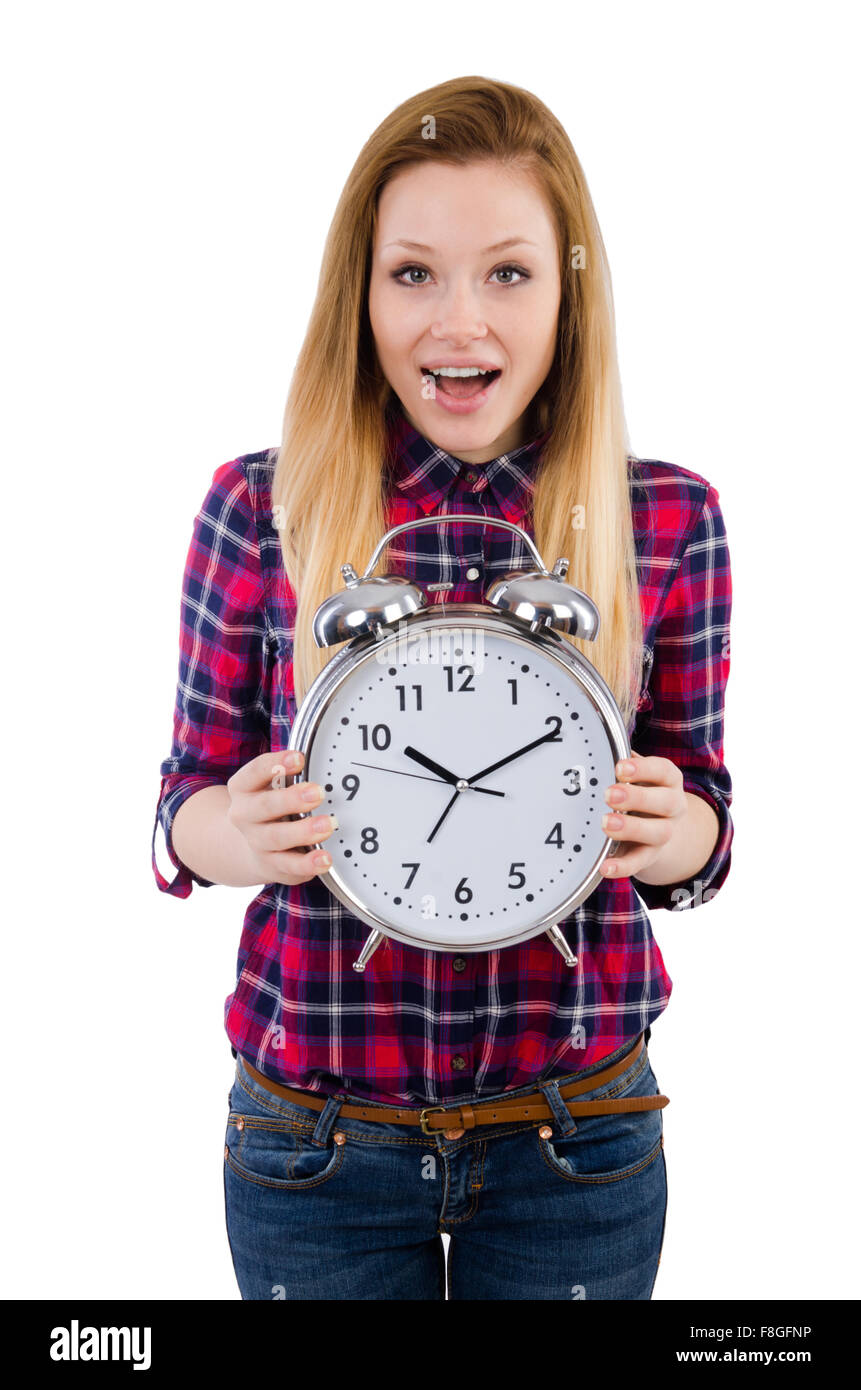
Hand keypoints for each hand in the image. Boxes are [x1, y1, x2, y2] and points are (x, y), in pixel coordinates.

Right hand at [225, 750, 336, 884]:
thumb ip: (290, 777)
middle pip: (264, 806)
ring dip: (303, 831)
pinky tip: (325, 858)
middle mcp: (244, 815)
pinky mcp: (272, 865)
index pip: (255, 772)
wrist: (251, 847)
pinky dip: (308, 863)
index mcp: (243, 788)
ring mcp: (257, 842)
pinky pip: (289, 866)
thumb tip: (324, 767)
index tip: (299, 758)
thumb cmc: (272, 806)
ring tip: (327, 825)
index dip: (276, 764)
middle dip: (291, 799)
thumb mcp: (272, 786)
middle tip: (318, 793)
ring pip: (276, 838)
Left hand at [599, 751, 686, 878]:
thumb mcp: (633, 775)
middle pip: (666, 801)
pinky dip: (622, 866)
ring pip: (658, 832)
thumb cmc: (638, 791)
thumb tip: (596, 749)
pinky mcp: (650, 855)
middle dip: (637, 797)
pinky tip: (604, 866)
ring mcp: (664, 832)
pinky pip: (640, 862)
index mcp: (668, 780)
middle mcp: (673, 806)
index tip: (619, 768)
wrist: (654, 826)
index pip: (663, 771)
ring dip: (632, 828)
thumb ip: (620, 766)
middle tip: (609, 794)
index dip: (643, 769)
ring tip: (606, 823)